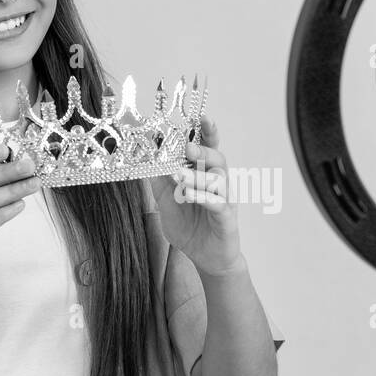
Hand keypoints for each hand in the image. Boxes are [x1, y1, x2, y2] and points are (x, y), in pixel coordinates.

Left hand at [148, 116, 241, 274]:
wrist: (206, 258)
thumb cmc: (189, 227)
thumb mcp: (167, 202)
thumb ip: (160, 182)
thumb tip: (148, 159)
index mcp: (204, 175)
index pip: (207, 148)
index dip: (207, 132)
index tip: (202, 117)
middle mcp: (218, 183)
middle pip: (217, 158)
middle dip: (203, 151)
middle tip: (187, 149)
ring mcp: (224, 200)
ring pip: (217, 180)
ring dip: (198, 176)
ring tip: (180, 177)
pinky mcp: (227, 218)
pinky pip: (218, 204)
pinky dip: (204, 197)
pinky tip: (190, 194)